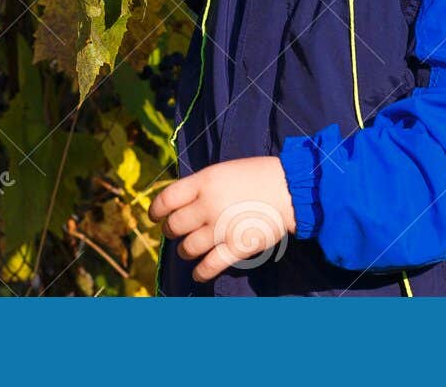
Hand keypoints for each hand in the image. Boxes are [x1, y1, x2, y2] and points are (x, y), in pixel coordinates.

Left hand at [148, 156, 295, 281]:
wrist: (290, 188)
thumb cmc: (257, 176)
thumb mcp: (223, 170)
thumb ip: (202, 185)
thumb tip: (180, 202)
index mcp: (204, 182)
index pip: (167, 199)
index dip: (156, 211)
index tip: (155, 217)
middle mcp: (208, 205)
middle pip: (174, 226)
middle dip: (170, 232)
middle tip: (174, 233)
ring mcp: (222, 227)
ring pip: (188, 248)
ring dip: (185, 251)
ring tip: (188, 250)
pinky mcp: (237, 247)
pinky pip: (209, 266)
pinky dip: (200, 272)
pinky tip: (198, 274)